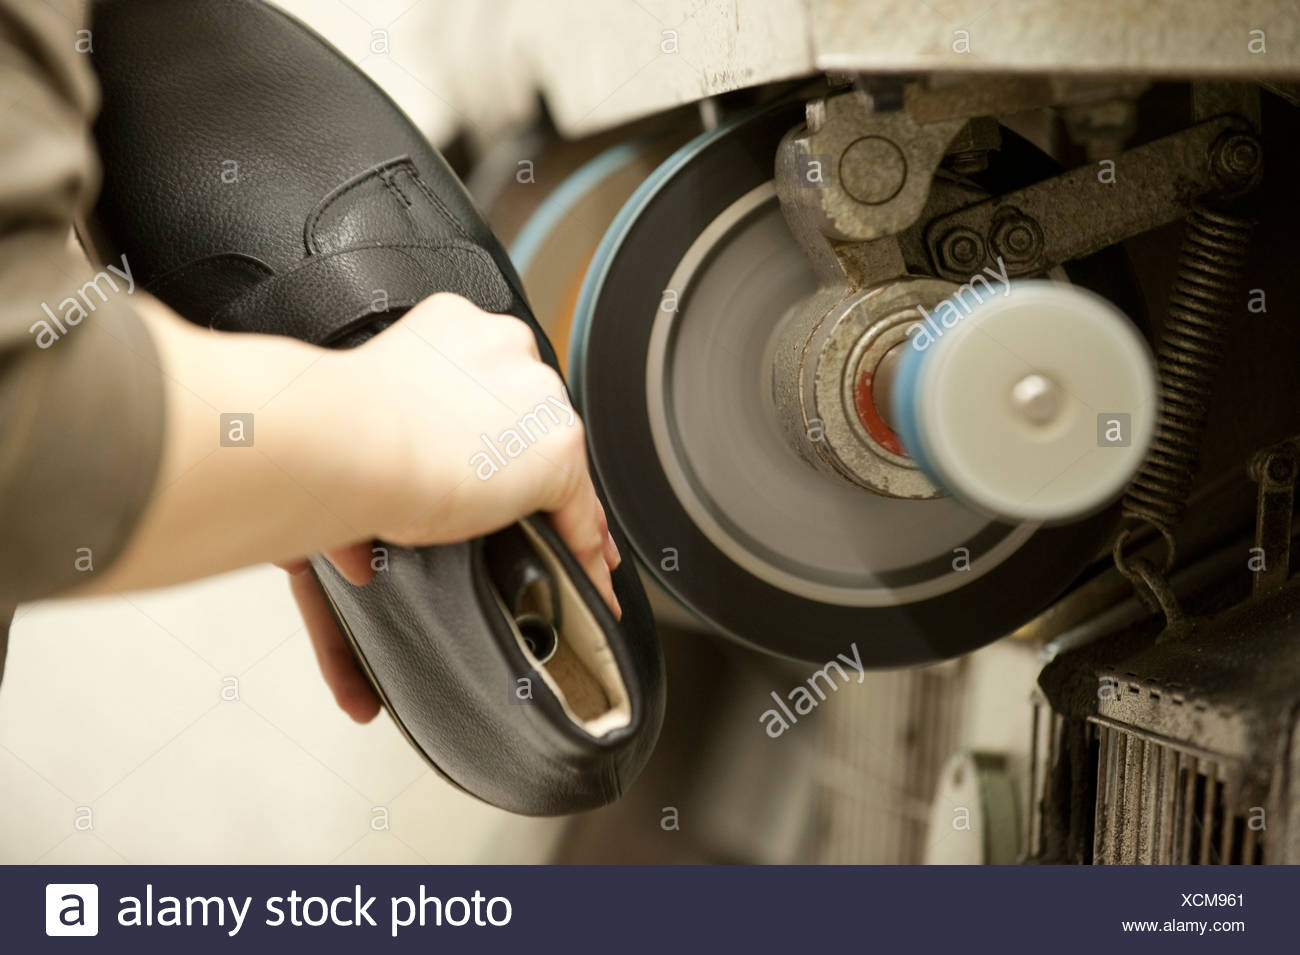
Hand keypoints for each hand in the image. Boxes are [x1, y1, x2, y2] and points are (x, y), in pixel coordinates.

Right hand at [348, 293, 621, 616]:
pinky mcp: (560, 449)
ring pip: (559, 459)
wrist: (352, 442)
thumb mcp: (368, 414)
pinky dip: (585, 550)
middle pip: (532, 414)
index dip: (496, 420)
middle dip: (520, 459)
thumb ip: (378, 455)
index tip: (491, 451)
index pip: (494, 378)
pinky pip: (581, 511)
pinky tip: (585, 579)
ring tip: (549, 548)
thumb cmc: (338, 429)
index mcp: (456, 324)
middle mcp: (507, 347)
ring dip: (554, 501)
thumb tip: (354, 553)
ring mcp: (540, 398)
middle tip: (501, 508)